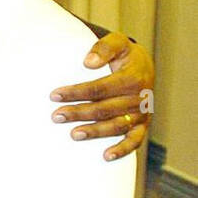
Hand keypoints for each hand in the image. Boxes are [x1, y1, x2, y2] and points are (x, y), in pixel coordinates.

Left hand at [50, 32, 152, 160]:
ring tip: (73, 134)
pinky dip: (122, 150)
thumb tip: (88, 61)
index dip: (76, 92)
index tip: (54, 95)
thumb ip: (104, 47)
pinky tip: (105, 156)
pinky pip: (134, 140)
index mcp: (132, 78)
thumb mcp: (118, 42)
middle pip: (104, 109)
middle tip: (55, 115)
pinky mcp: (141, 125)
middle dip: (78, 113)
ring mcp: (140, 114)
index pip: (100, 88)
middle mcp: (138, 98)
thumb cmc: (124, 55)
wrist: (144, 67)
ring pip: (116, 126)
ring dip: (94, 132)